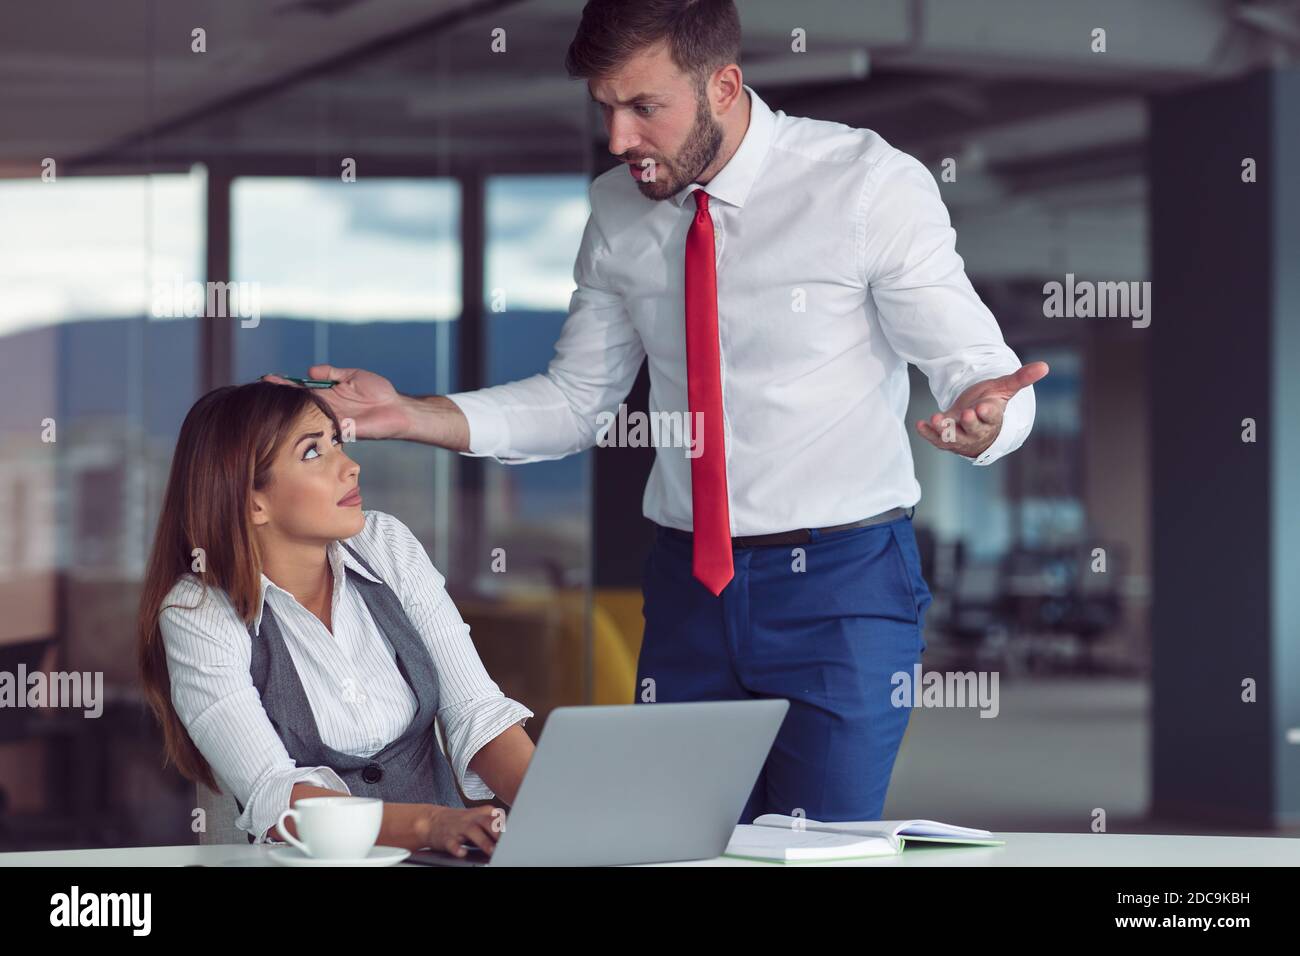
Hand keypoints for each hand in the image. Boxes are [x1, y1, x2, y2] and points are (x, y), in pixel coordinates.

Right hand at [262, 365, 410, 439]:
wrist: (398, 409)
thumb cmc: (379, 392)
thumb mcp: (353, 375)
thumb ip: (332, 373)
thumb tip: (309, 371)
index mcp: (329, 394)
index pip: (303, 389)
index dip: (286, 384)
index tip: (268, 378)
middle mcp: (327, 409)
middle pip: (301, 404)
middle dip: (282, 399)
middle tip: (261, 392)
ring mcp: (334, 420)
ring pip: (308, 416)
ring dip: (291, 411)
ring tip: (271, 404)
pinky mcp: (344, 430)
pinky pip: (324, 427)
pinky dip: (311, 423)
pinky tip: (295, 419)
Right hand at [419, 805, 505, 857]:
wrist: (431, 821)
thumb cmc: (460, 822)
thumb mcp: (477, 819)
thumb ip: (492, 825)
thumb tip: (512, 836)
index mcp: (480, 814)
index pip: (496, 817)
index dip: (505, 827)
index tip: (515, 835)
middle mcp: (470, 819)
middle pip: (486, 822)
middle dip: (497, 832)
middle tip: (506, 844)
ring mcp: (458, 827)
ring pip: (472, 832)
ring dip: (483, 841)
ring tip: (491, 851)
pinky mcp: (446, 838)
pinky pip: (452, 843)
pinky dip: (457, 848)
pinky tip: (462, 852)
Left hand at [916, 361, 1048, 458]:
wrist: (975, 421)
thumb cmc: (989, 402)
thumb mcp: (1003, 389)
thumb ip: (1020, 378)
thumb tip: (1045, 366)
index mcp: (992, 417)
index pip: (991, 416)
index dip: (987, 413)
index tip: (983, 407)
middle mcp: (977, 429)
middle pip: (973, 429)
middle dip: (969, 423)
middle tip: (965, 415)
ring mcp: (960, 436)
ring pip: (953, 437)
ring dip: (944, 430)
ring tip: (935, 419)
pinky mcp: (946, 439)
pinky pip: (937, 439)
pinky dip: (928, 433)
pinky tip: (920, 424)